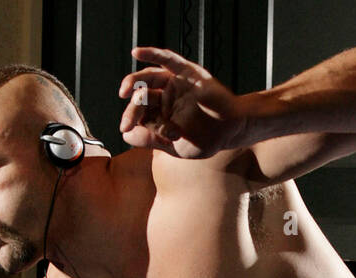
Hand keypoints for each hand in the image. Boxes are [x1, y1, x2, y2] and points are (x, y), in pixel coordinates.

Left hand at [117, 46, 243, 157]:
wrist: (231, 130)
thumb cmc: (205, 140)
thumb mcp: (175, 146)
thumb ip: (152, 140)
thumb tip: (126, 135)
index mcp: (160, 115)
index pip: (139, 114)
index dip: (130, 119)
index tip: (125, 128)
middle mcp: (165, 97)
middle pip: (142, 97)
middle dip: (132, 108)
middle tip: (128, 120)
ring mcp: (175, 83)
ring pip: (150, 78)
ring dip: (134, 81)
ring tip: (124, 89)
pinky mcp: (187, 72)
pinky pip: (168, 60)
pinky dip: (152, 53)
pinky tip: (137, 52)